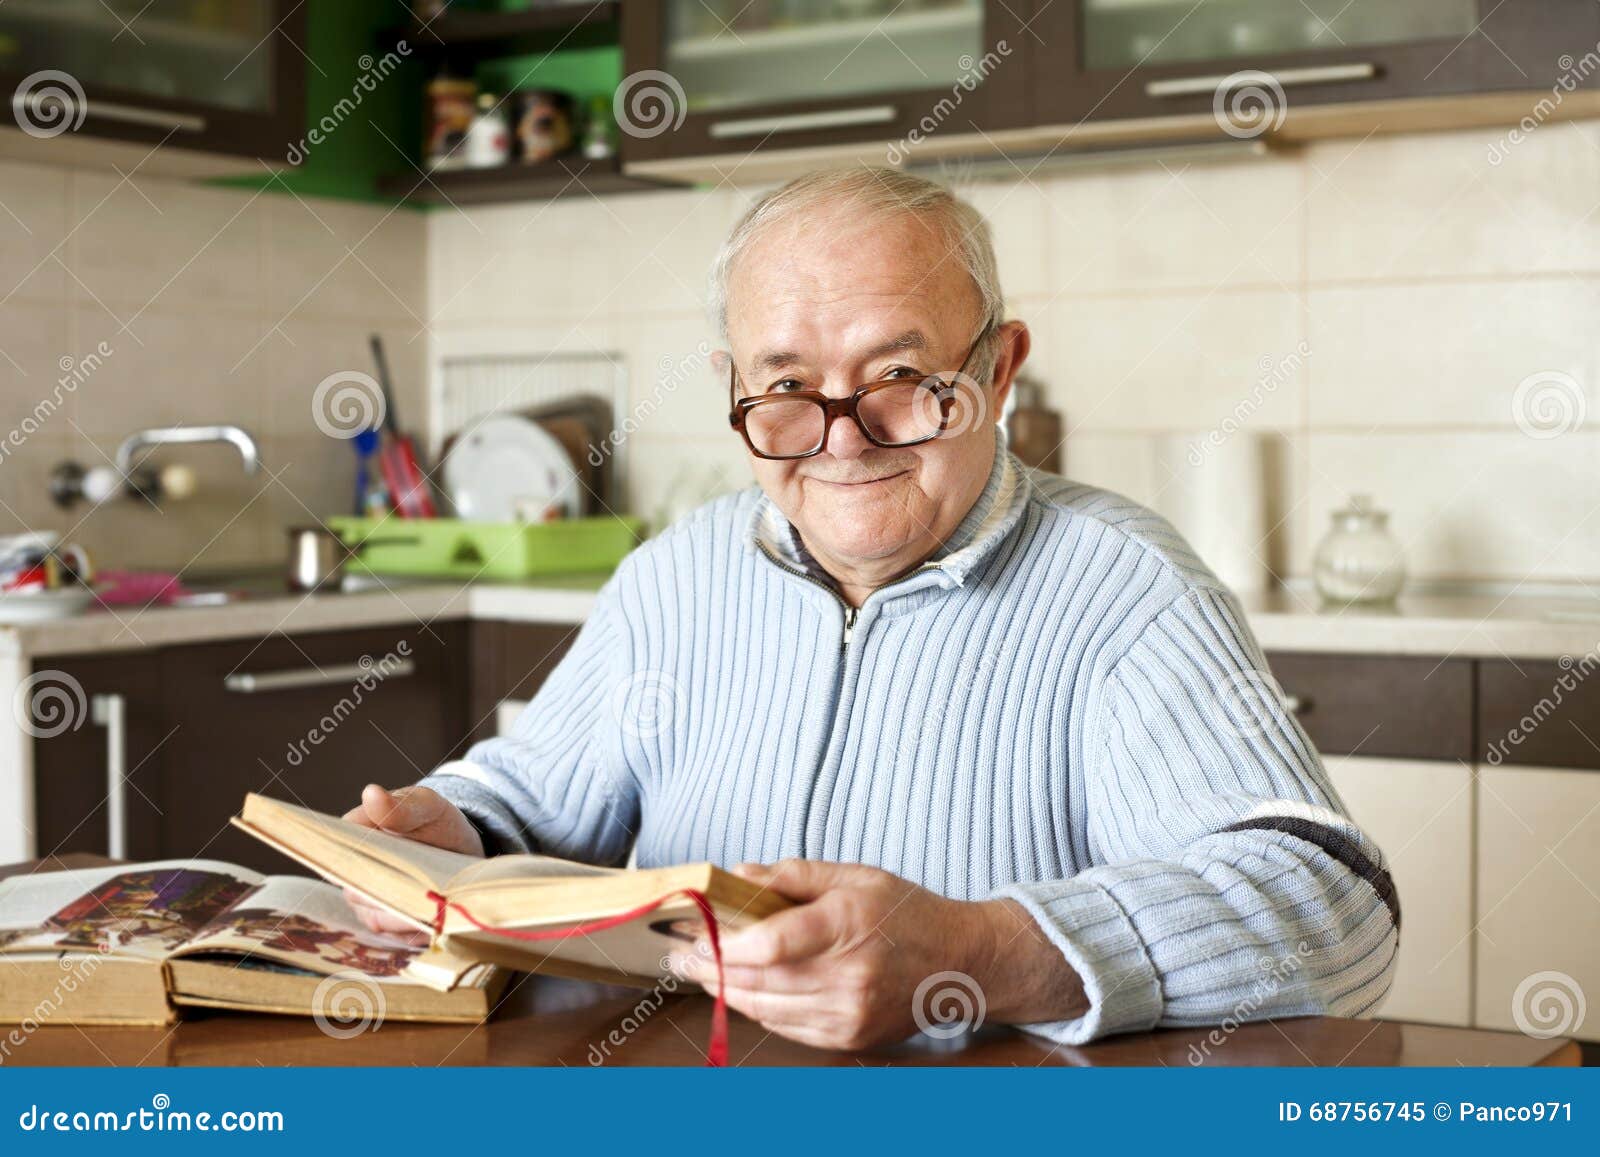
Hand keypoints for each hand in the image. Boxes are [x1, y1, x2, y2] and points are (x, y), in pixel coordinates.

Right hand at [339, 783, 483, 940]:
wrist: (458, 848)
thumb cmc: (434, 821)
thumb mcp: (426, 806)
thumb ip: (401, 806)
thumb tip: (372, 793)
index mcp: (352, 838)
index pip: (337, 853)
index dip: (359, 862)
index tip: (391, 865)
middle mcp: (350, 874)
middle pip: (359, 892)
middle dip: (393, 892)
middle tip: (428, 887)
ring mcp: (365, 902)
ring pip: (378, 917)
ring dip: (408, 914)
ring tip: (438, 901)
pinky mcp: (385, 924)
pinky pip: (394, 935)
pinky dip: (417, 929)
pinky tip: (437, 917)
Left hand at [669, 860, 1086, 1051]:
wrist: (960, 961)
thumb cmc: (905, 911)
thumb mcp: (853, 875)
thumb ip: (791, 876)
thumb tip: (735, 877)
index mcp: (847, 925)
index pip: (770, 943)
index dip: (725, 941)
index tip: (696, 929)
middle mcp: (848, 975)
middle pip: (758, 979)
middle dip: (710, 966)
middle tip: (680, 950)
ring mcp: (848, 1012)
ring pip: (765, 1007)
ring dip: (726, 989)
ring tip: (700, 969)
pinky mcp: (848, 1036)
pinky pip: (786, 1026)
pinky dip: (757, 1007)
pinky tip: (741, 988)